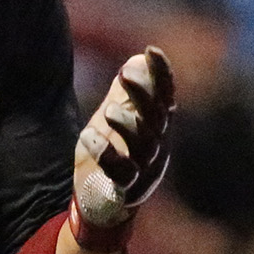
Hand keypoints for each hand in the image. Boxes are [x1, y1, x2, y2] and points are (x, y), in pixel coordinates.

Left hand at [73, 46, 174, 242]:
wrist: (100, 203)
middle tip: (123, 74)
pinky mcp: (128, 190)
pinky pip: (123, 173)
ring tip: (109, 111)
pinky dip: (106, 155)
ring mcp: (146, 171)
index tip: (151, 50)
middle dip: (143, 95)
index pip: (165, 97)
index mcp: (158, 129)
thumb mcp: (116, 121)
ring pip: (145, 147)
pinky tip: (88, 137)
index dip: (162, 74)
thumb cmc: (111, 157)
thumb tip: (137, 60)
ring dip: (129, 126)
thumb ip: (126, 95)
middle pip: (157, 118)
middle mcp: (158, 148)